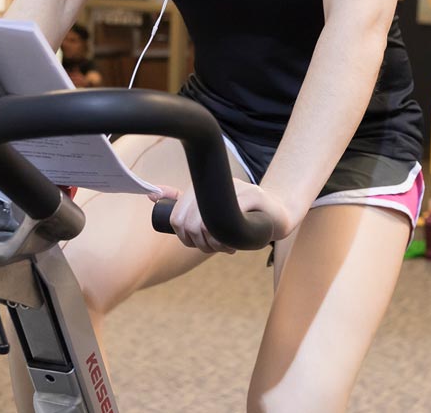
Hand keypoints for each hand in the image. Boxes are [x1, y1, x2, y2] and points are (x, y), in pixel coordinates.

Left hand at [151, 180, 296, 253]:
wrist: (279, 213)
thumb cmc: (242, 215)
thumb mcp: (211, 209)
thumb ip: (184, 203)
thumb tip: (151, 196)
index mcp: (206, 185)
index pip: (179, 213)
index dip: (183, 234)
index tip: (194, 242)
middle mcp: (219, 183)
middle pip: (191, 220)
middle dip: (197, 242)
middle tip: (210, 248)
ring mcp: (237, 188)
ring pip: (207, 224)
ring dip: (213, 245)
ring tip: (224, 248)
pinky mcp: (254, 196)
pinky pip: (228, 221)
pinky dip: (226, 239)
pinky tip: (232, 245)